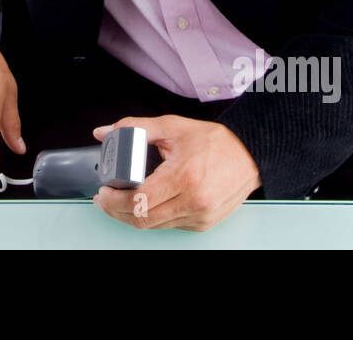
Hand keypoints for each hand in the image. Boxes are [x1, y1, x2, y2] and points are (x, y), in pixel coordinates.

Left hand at [91, 115, 260, 230]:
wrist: (249, 155)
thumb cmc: (215, 142)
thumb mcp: (172, 127)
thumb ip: (135, 128)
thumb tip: (105, 132)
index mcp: (184, 178)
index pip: (139, 201)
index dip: (114, 201)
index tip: (103, 193)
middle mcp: (194, 202)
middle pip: (143, 219)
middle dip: (117, 210)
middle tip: (106, 198)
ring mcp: (200, 217)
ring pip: (154, 226)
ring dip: (133, 215)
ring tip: (122, 199)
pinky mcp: (203, 224)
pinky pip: (169, 226)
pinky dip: (154, 216)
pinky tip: (147, 203)